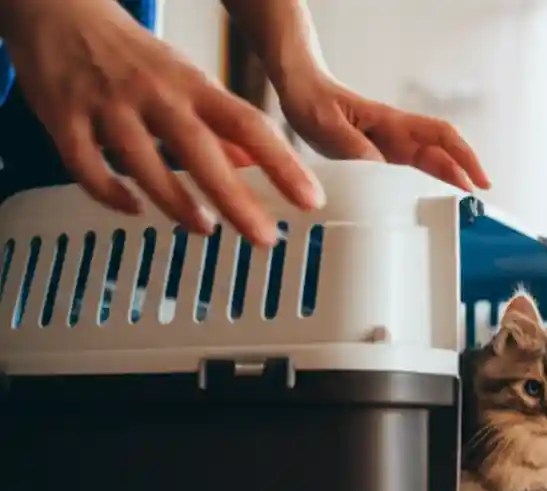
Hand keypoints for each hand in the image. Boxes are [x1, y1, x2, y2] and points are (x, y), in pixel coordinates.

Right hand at [0, 0, 321, 246]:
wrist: (60, 10)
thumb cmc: (131, 55)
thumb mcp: (184, 80)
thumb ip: (217, 124)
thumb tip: (254, 163)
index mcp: (192, 85)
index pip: (250, 125)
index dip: (282, 164)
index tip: (309, 198)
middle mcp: (155, 95)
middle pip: (202, 152)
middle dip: (237, 200)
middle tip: (264, 236)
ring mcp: (108, 106)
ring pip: (144, 164)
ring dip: (177, 202)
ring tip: (205, 228)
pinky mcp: (64, 117)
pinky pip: (86, 165)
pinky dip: (109, 193)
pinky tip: (133, 209)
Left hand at [278, 76, 490, 191]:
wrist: (301, 87)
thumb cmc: (313, 99)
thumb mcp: (328, 124)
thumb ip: (353, 146)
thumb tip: (380, 169)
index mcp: (392, 122)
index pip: (440, 135)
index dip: (463, 156)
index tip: (476, 179)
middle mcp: (397, 134)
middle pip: (441, 152)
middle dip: (462, 173)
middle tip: (476, 199)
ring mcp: (390, 144)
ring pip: (428, 162)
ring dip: (447, 180)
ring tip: (459, 203)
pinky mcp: (378, 155)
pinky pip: (408, 170)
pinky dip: (423, 185)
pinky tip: (426, 199)